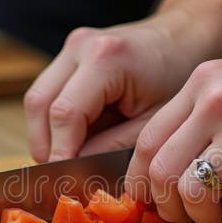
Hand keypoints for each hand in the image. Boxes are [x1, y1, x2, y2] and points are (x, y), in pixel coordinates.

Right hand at [23, 7, 221, 162]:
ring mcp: (71, 47)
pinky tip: (73, 141)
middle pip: (39, 104)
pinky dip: (53, 121)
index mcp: (106, 58)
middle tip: (63, 177)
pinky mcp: (69, 54)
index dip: (61, 153)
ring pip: (36, 98)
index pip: (65, 114)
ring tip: (67, 162)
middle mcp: (81, 46)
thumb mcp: (154, 123)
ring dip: (46, 135)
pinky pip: (48, 92)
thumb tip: (78, 173)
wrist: (185, 39)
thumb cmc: (177, 79)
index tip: (65, 183)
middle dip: (46, 145)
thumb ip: (114, 148)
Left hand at [126, 35, 221, 222]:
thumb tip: (172, 167)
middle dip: (169, 206)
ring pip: (191, 196)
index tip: (155, 199)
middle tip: (190, 213)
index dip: (142, 180)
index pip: (146, 141)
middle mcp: (217, 106)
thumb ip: (205, 114)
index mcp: (203, 84)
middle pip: (160, 173)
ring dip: (203, 217)